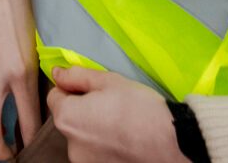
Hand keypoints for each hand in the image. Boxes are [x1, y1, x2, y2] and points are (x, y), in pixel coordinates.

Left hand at [46, 68, 181, 162]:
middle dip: (84, 111)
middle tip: (112, 106)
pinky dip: (104, 148)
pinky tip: (124, 141)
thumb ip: (78, 76)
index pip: (55, 97)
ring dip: (94, 131)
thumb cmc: (140, 108)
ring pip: (83, 139)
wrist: (171, 144)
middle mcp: (70, 145)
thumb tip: (57, 73)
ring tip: (121, 125)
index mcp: (67, 117)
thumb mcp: (109, 81)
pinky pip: (95, 154)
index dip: (72, 89)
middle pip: (69, 120)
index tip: (93, 90)